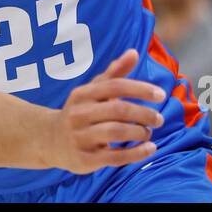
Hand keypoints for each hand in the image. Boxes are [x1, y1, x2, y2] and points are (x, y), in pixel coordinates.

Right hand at [45, 48, 166, 173]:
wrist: (50, 140)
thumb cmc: (80, 112)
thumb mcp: (93, 91)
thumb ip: (114, 73)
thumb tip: (134, 52)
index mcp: (82, 94)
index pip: (114, 86)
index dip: (140, 89)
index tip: (161, 94)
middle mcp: (79, 114)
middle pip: (117, 109)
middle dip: (143, 113)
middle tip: (159, 118)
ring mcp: (80, 137)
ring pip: (116, 132)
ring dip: (139, 132)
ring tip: (149, 132)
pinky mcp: (85, 159)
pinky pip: (114, 157)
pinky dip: (136, 154)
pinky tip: (150, 149)